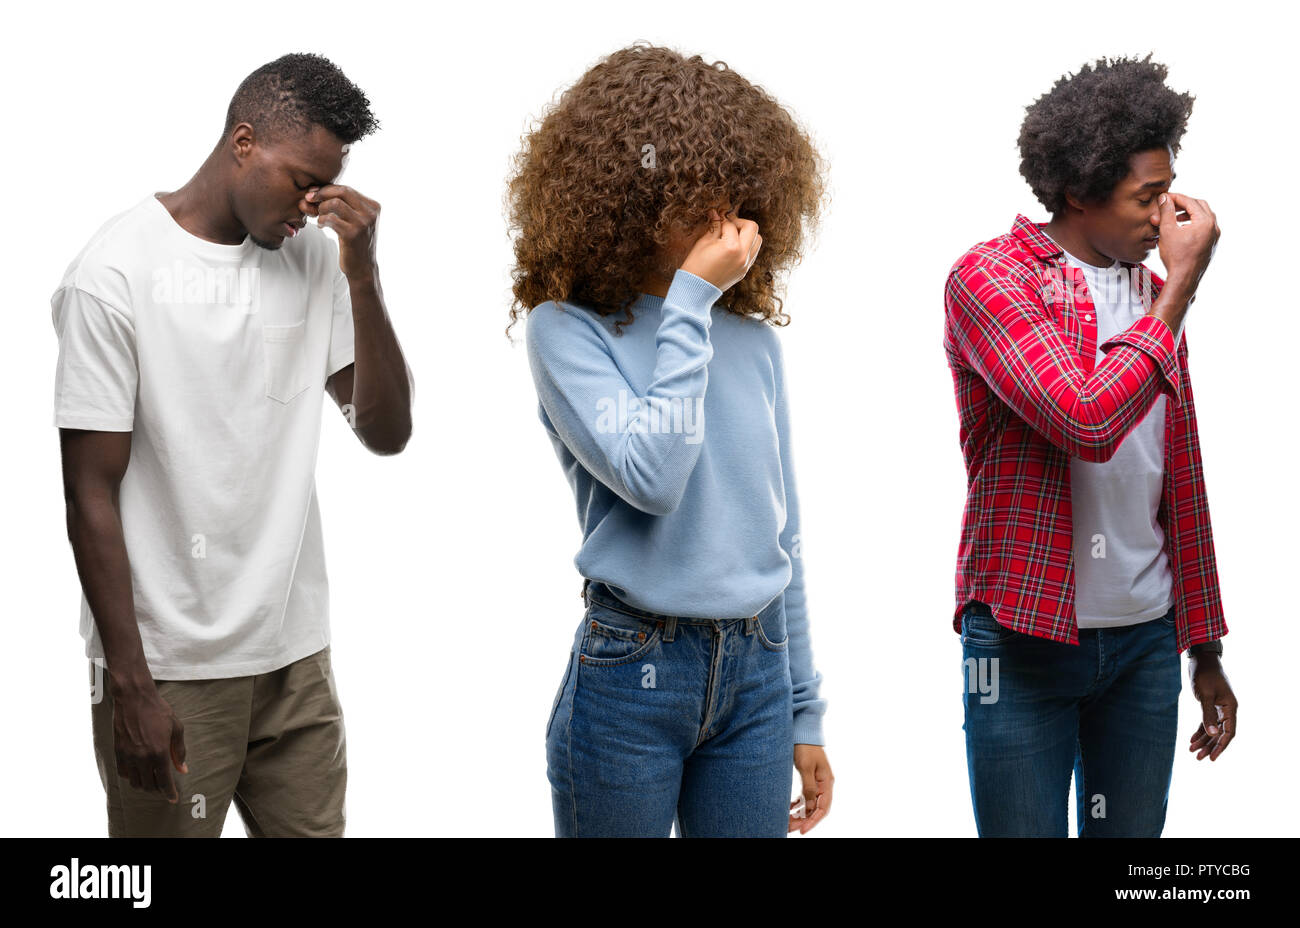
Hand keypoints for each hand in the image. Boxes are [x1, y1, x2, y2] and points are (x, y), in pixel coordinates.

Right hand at [111, 680, 187, 801]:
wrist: (134, 699)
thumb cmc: (158, 711)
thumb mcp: (176, 728)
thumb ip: (179, 751)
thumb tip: (182, 769)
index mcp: (159, 752)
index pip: (164, 781)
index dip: (169, 793)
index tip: (173, 799)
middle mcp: (142, 757)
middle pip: (149, 785)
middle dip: (158, 790)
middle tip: (163, 786)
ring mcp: (128, 756)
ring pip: (135, 783)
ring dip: (144, 785)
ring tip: (152, 780)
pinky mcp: (118, 752)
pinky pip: (124, 773)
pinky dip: (132, 777)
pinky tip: (139, 772)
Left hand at [302, 184, 380, 282]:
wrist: (363, 267)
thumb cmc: (355, 243)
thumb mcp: (355, 220)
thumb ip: (344, 205)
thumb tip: (315, 190)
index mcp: (373, 206)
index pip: (347, 189)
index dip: (327, 189)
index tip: (313, 193)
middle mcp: (371, 213)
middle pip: (342, 191)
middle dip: (322, 193)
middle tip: (309, 198)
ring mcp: (363, 223)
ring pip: (335, 203)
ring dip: (322, 208)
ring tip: (319, 217)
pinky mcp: (352, 234)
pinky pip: (331, 218)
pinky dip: (322, 220)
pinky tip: (322, 226)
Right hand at [679, 207, 761, 291]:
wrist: (695, 289)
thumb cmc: (696, 265)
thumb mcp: (703, 243)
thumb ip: (714, 227)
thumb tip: (716, 213)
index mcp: (732, 247)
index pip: (730, 225)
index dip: (721, 219)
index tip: (716, 217)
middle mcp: (743, 255)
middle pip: (752, 228)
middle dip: (739, 222)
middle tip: (728, 224)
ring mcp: (746, 264)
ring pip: (757, 240)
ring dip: (747, 234)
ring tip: (733, 235)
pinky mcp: (745, 270)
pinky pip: (753, 252)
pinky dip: (747, 245)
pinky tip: (734, 246)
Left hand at [789, 744, 832, 833]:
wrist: (803, 731)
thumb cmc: (805, 747)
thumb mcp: (805, 767)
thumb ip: (809, 788)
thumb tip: (811, 808)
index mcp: (826, 782)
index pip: (823, 808)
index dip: (813, 821)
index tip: (802, 830)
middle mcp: (824, 784)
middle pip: (817, 808)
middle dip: (806, 820)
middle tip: (792, 828)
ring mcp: (818, 782)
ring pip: (811, 804)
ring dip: (801, 814)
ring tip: (789, 822)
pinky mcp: (810, 779)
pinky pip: (806, 796)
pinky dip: (799, 804)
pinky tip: (791, 808)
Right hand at [1155, 191, 1219, 292]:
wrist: (1184, 279)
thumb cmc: (1176, 257)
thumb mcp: (1167, 231)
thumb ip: (1167, 211)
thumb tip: (1165, 198)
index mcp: (1205, 222)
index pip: (1190, 202)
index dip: (1176, 198)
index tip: (1166, 198)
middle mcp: (1214, 227)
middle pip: (1200, 206)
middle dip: (1184, 204)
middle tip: (1171, 205)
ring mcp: (1214, 236)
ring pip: (1203, 216)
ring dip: (1189, 214)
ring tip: (1175, 218)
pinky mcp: (1211, 244)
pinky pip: (1205, 228)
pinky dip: (1194, 223)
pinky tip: (1182, 230)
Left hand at [1188, 655, 1236, 760]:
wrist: (1201, 659)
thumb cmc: (1205, 675)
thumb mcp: (1205, 695)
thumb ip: (1208, 715)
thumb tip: (1212, 735)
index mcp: (1231, 708)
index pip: (1229, 733)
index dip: (1221, 746)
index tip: (1212, 758)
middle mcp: (1227, 710)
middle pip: (1220, 734)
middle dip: (1210, 746)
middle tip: (1199, 758)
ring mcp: (1219, 708)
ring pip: (1212, 729)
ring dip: (1203, 741)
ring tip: (1193, 752)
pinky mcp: (1209, 705)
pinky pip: (1206, 722)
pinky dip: (1200, 731)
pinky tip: (1192, 740)